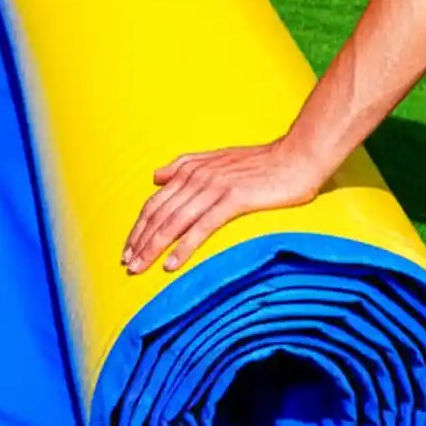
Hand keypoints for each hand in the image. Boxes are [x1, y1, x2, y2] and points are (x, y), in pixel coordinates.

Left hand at [122, 140, 325, 274]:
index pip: (156, 202)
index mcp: (190, 168)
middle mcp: (197, 177)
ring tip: (139, 268)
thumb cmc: (262, 162)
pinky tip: (171, 265)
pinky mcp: (233, 200)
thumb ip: (185, 166)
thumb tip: (156, 176)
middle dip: (140, 242)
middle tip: (127, 265)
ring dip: (153, 248)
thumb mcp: (217, 158)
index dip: (139, 226)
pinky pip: (201, 228)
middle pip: (159, 214)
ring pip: (174, 223)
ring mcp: (214, 188)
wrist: (298, 156)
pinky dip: (183, 247)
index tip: (128, 248)